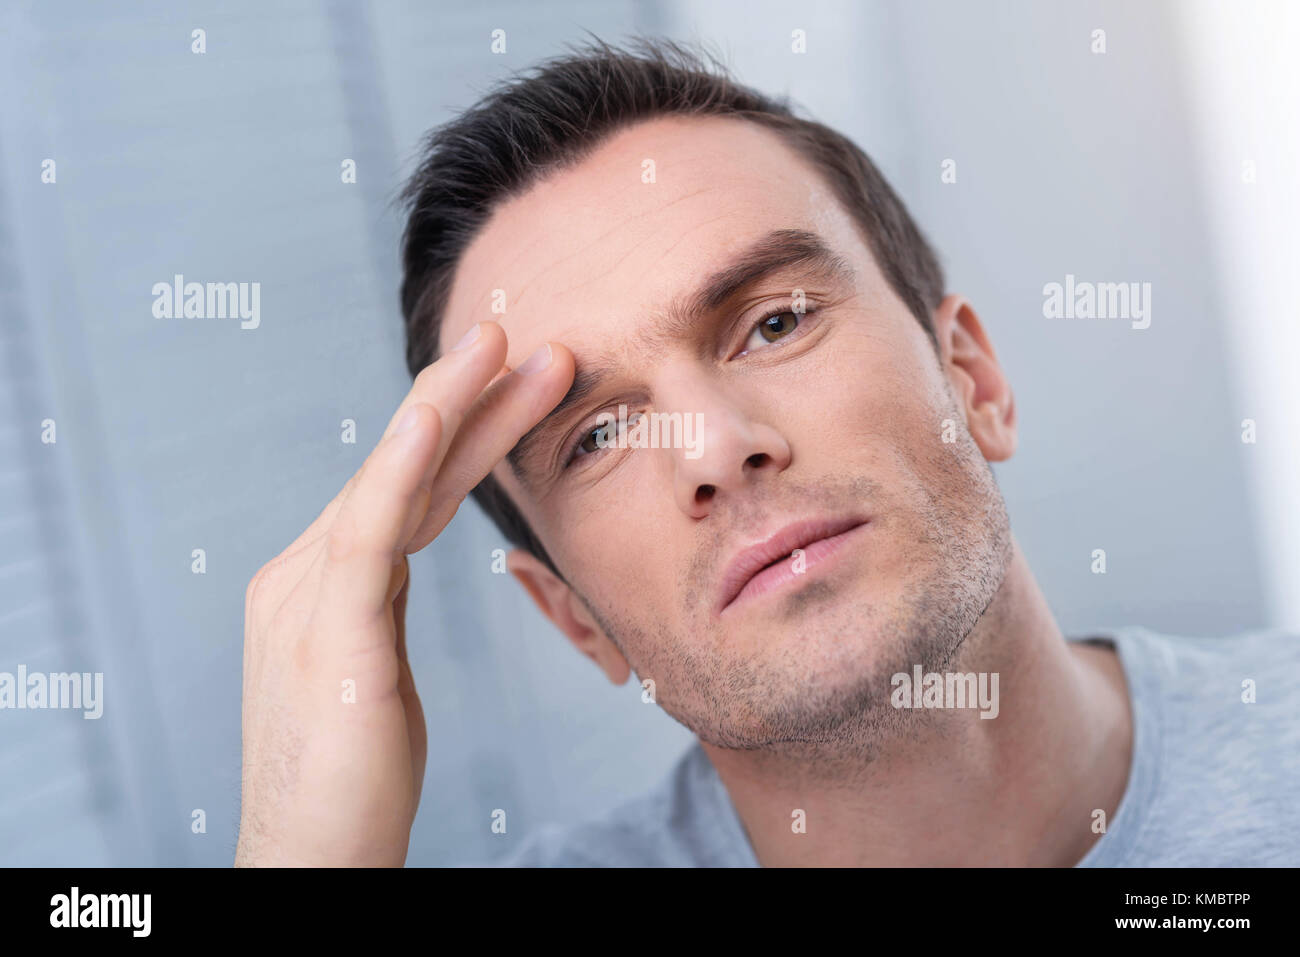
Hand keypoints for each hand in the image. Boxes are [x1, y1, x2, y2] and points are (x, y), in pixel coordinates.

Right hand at [235, 322, 573, 865]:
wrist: (309, 862)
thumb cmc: (348, 782)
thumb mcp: (372, 672)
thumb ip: (377, 606)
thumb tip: (403, 560)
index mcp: (322, 583)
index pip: (406, 487)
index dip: (463, 431)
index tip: (520, 381)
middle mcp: (304, 574)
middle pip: (404, 468)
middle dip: (467, 397)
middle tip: (523, 333)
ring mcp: (307, 600)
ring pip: (391, 481)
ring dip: (451, 406)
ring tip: (506, 345)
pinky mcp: (326, 636)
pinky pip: (367, 535)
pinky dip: (399, 467)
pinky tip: (434, 412)